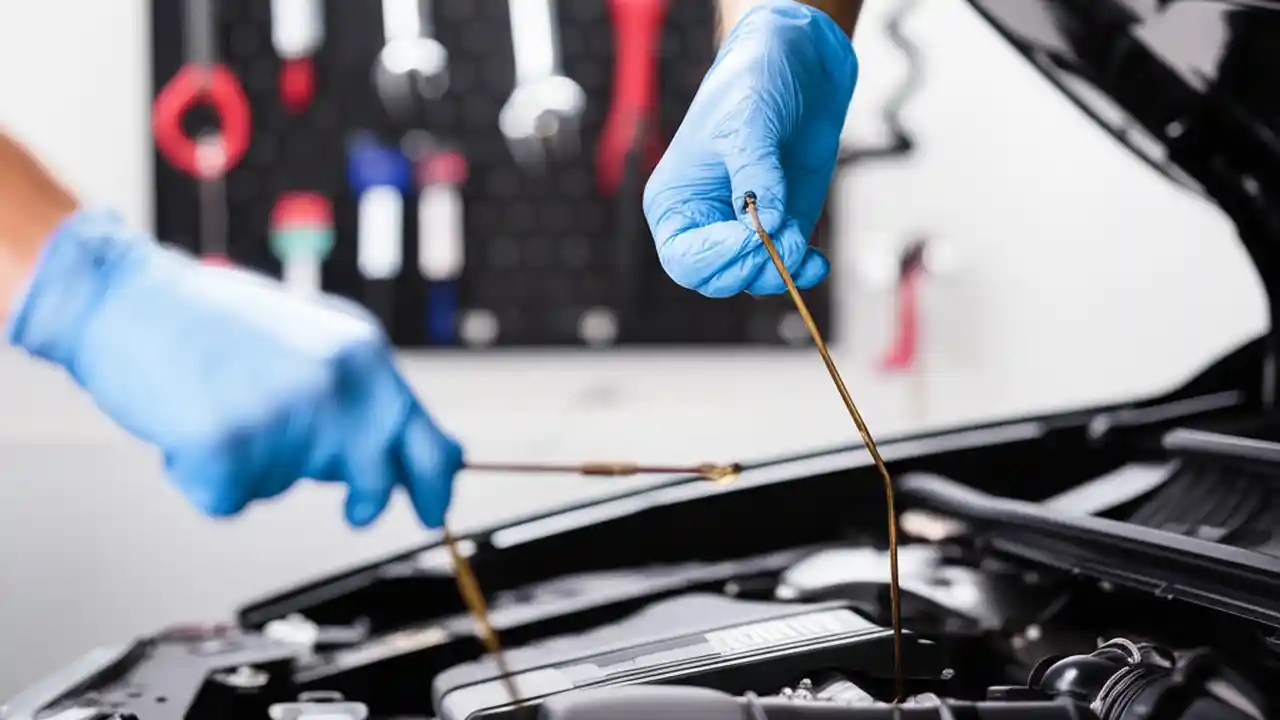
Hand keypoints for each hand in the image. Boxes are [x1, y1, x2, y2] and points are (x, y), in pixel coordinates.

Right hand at [6, 210, 460, 526]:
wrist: (123, 293)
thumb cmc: (207, 317)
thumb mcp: (313, 340)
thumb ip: (358, 391)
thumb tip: (396, 449)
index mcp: (361, 355)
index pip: (423, 434)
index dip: (435, 483)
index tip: (433, 509)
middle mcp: (335, 387)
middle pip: (375, 480)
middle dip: (364, 501)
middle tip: (353, 509)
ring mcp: (285, 418)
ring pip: (284, 488)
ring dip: (256, 468)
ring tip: (222, 407)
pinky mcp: (228, 450)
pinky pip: (228, 501)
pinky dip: (204, 480)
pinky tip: (190, 428)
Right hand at [643, 0, 856, 296]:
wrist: (799, 61)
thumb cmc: (753, 82)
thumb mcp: (747, 124)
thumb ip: (755, 175)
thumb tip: (766, 224)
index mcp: (675, 202)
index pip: (684, 259)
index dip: (716, 257)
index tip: (752, 233)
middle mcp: (705, 222)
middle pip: (716, 279)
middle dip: (750, 267)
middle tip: (779, 239)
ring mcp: (745, 228)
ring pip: (754, 279)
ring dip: (780, 269)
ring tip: (800, 239)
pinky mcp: (783, 225)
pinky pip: (787, 266)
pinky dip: (803, 270)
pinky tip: (817, 260)